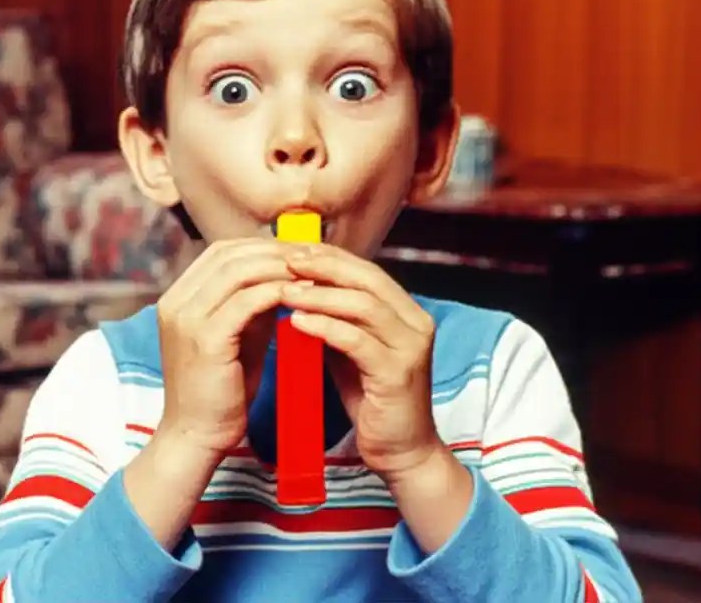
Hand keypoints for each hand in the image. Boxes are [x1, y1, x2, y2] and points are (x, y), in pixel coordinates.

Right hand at [155, 238, 292, 458]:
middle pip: (230, 253)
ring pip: (238, 270)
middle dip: (274, 251)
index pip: (222, 252)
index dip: (262, 247)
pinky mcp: (205, 339)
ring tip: (313, 272)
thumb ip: (252, 305)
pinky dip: (277, 292)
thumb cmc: (222, 392)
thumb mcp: (237, 337)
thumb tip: (285, 277)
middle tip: (313, 257)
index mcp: (179, 298)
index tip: (299, 254)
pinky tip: (302, 295)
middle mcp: (176, 301)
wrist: (198, 437)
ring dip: (280, 267)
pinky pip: (246, 300)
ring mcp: (187, 318)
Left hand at [281, 244, 444, 481]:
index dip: (330, 258)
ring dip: (320, 295)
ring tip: (285, 290)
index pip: (366, 271)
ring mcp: (411, 347)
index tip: (292, 251)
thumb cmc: (373, 399)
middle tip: (286, 260)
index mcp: (406, 312)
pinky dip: (326, 327)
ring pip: (363, 305)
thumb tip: (297, 288)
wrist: (400, 450)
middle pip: (367, 279)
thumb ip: (336, 320)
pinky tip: (297, 322)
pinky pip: (358, 341)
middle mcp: (416, 323)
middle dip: (324, 266)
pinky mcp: (399, 374)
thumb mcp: (352, 350)